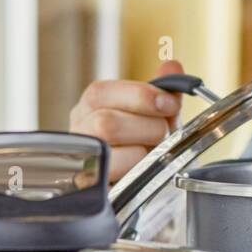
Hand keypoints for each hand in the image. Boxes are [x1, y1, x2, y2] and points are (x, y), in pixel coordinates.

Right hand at [70, 58, 184, 183]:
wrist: (143, 182)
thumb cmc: (144, 142)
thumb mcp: (157, 115)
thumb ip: (163, 91)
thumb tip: (172, 65)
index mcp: (90, 106)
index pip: (100, 92)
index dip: (139, 96)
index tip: (169, 105)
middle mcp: (78, 130)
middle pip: (105, 123)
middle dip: (147, 128)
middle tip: (163, 135)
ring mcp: (79, 159)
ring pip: (108, 150)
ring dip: (143, 152)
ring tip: (152, 154)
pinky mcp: (86, 186)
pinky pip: (112, 176)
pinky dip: (135, 171)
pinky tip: (142, 170)